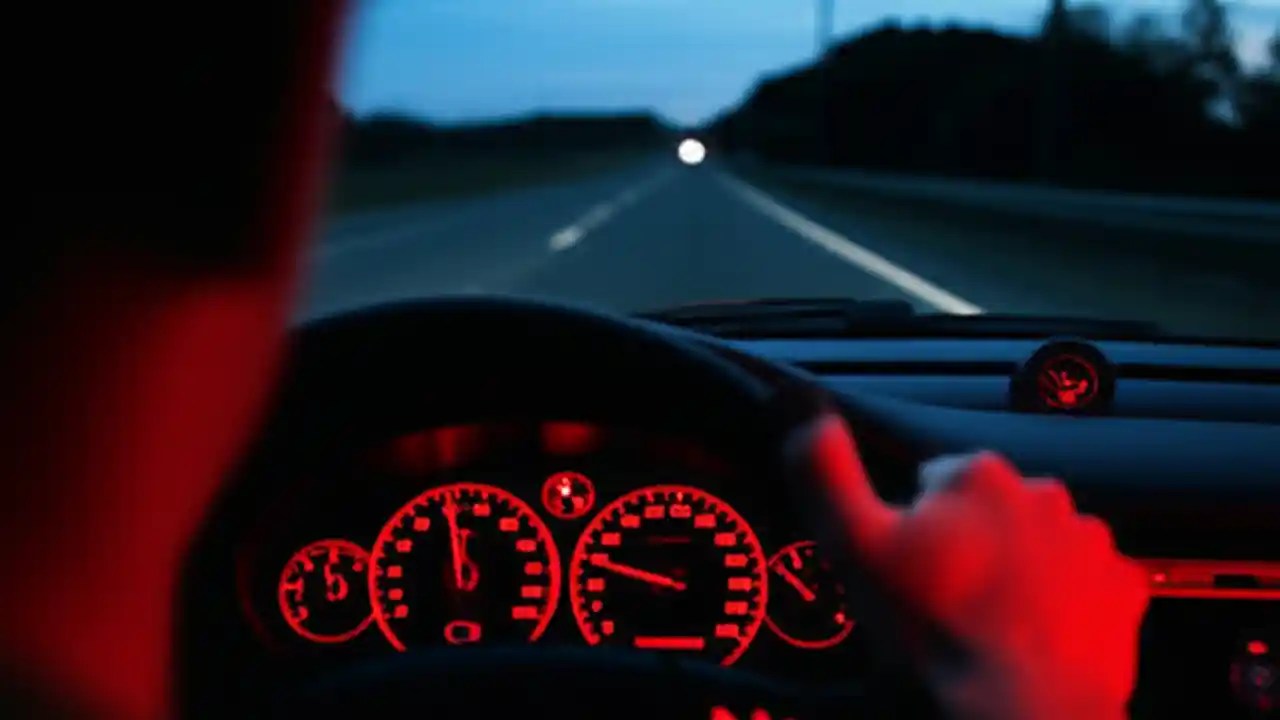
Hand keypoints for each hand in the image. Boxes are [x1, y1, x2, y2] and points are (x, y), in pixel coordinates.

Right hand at [790, 415, 1149, 719]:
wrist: (1022, 713)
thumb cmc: (937, 633)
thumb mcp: (853, 548)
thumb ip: (825, 472)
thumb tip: (810, 419)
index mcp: (978, 474)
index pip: (933, 481)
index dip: (915, 526)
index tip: (912, 569)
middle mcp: (1043, 494)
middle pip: (988, 510)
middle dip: (969, 544)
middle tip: (947, 601)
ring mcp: (1090, 543)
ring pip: (1036, 544)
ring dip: (1016, 570)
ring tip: (990, 622)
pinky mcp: (1122, 590)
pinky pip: (1084, 583)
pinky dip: (1062, 602)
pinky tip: (1034, 634)